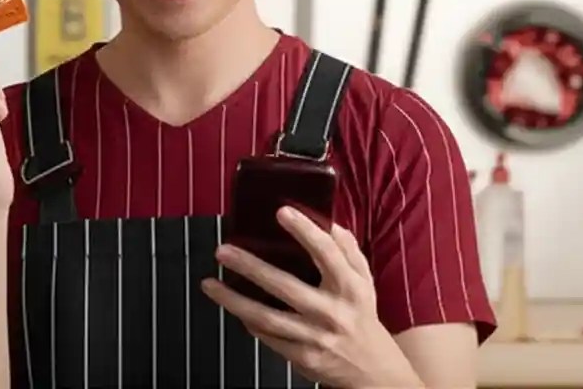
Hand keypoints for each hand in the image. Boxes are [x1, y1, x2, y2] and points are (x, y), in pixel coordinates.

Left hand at [202, 207, 422, 388]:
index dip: (305, 230)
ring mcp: (315, 337)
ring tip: (209, 284)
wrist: (373, 370)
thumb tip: (327, 221)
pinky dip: (248, 321)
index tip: (282, 212)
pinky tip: (231, 306)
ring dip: (234, 300)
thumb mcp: (365, 281)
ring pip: (268, 318)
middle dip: (251, 267)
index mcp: (350, 287)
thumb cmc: (362, 315)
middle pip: (286, 286)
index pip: (327, 253)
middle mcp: (332, 311)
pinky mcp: (302, 357)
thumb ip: (347, 250)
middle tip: (223, 251)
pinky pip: (268, 337)